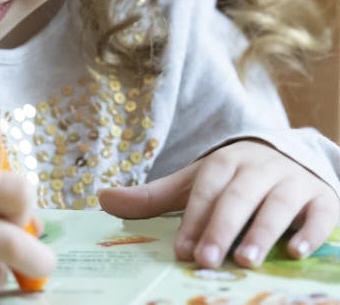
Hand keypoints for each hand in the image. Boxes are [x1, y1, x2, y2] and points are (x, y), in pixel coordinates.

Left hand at [98, 140, 339, 268]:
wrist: (290, 158)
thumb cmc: (234, 180)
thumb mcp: (195, 183)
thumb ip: (154, 197)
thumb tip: (102, 199)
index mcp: (224, 162)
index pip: (206, 190)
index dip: (193, 219)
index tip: (181, 250)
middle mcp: (258, 168)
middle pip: (238, 197)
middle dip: (221, 228)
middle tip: (206, 260)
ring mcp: (292, 182)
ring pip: (277, 205)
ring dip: (261, 232)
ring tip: (246, 260)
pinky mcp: (323, 199)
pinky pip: (319, 214)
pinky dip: (310, 232)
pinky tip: (297, 252)